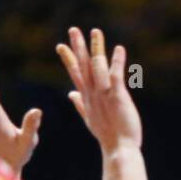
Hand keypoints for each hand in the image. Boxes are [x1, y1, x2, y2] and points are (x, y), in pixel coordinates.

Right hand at [56, 27, 142, 153]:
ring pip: (97, 67)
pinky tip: (119, 49)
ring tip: (95, 31)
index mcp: (87, 98)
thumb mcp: (89, 118)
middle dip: (78, 47)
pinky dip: (117, 62)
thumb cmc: (107, 136)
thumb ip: (79, 104)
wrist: (118, 150)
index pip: (76, 75)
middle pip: (83, 67)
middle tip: (73, 30)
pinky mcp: (117, 97)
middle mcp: (93, 94)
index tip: (61, 46)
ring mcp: (104, 95)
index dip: (69, 59)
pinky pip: (116, 75)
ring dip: (96, 48)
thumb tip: (70, 94)